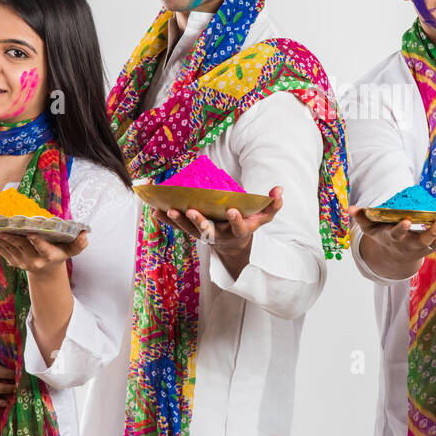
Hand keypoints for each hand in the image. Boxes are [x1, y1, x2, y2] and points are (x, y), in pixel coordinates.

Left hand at [0, 230, 87, 277]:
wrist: (45, 271)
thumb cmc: (59, 253)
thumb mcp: (71, 250)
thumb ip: (79, 244)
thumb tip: (86, 234)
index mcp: (49, 256)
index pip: (43, 249)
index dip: (37, 242)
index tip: (30, 233)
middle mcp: (33, 260)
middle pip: (21, 247)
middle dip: (11, 238)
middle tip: (1, 230)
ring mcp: (21, 261)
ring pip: (7, 248)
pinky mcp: (11, 260)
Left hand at [153, 185, 284, 252]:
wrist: (233, 245)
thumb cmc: (248, 224)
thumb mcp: (263, 217)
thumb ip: (273, 205)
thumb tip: (279, 189)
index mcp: (238, 231)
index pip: (238, 227)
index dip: (235, 220)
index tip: (232, 211)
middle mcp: (220, 235)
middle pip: (208, 231)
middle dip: (200, 221)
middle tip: (192, 211)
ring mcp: (204, 234)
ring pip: (190, 229)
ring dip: (179, 220)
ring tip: (170, 209)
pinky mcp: (192, 231)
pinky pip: (178, 226)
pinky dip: (167, 220)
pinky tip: (155, 211)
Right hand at [347, 205, 435, 260]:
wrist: (397, 256)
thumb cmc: (384, 236)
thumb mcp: (371, 230)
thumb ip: (362, 218)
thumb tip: (351, 208)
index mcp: (396, 239)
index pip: (398, 235)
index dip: (401, 229)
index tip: (405, 221)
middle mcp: (413, 244)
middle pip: (425, 240)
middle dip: (433, 232)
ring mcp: (427, 245)